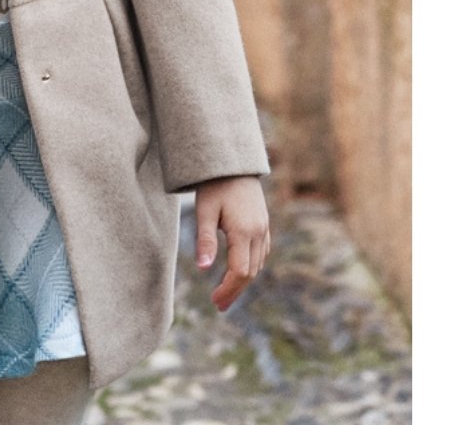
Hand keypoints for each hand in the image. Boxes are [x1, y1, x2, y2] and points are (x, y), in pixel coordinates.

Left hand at [194, 175, 269, 311]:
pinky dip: (251, 265)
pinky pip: (261, 252)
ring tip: (226, 292)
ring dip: (243, 280)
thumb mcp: (205, 210)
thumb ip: (205, 240)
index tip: (214, 301)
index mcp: (244, 230)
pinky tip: (239, 270)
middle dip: (235, 290)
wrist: (233, 161)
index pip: (240, 271)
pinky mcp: (263, 223)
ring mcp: (263, 227)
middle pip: (250, 272)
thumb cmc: (214, 184)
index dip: (228, 289)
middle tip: (218, 305)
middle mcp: (258, 232)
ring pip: (257, 263)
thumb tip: (202, 268)